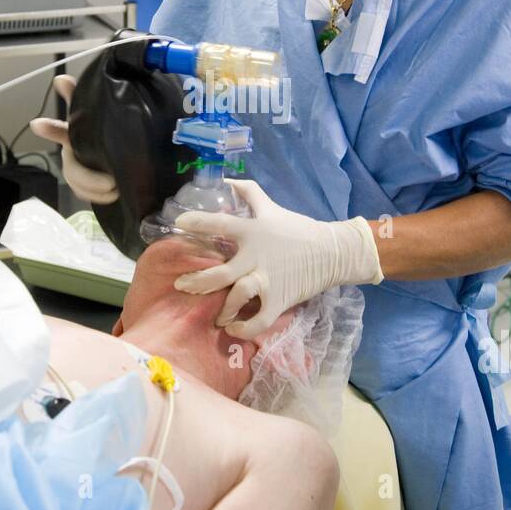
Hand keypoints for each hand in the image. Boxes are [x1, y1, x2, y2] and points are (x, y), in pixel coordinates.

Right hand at [30, 75, 119, 204]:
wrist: (121, 150)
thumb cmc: (103, 130)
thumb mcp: (95, 113)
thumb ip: (78, 97)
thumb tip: (60, 78)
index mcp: (72, 137)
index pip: (58, 131)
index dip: (50, 128)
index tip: (38, 124)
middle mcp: (73, 155)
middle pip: (72, 171)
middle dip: (89, 179)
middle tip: (111, 183)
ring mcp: (80, 173)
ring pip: (79, 187)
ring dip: (96, 192)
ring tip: (116, 190)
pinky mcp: (90, 188)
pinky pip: (88, 196)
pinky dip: (100, 198)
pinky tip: (115, 196)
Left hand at [173, 179, 382, 338]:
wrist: (331, 252)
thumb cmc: (297, 229)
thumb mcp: (272, 207)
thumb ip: (249, 193)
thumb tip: (227, 181)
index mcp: (253, 232)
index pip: (221, 224)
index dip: (199, 223)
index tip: (179, 224)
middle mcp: (256, 257)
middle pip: (221, 273)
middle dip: (198, 281)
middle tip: (181, 285)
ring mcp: (268, 280)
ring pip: (238, 297)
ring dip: (223, 309)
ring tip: (215, 317)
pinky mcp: (279, 300)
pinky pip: (259, 320)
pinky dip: (244, 328)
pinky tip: (233, 328)